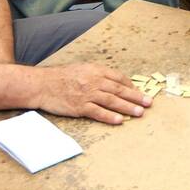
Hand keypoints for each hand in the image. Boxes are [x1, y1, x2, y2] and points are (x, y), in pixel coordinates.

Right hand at [29, 62, 150, 123]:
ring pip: (112, 101)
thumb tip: (113, 83)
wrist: (41, 85)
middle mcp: (93, 81)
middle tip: (148, 102)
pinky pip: (98, 112)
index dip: (130, 85)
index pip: (118, 77)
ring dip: (128, 107)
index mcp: (95, 70)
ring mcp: (87, 94)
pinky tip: (120, 120)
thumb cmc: (60, 77)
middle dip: (136, 96)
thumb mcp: (81, 69)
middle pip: (119, 90)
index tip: (138, 91)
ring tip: (140, 112)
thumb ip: (97, 75)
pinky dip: (110, 116)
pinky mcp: (80, 107)